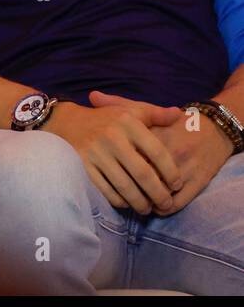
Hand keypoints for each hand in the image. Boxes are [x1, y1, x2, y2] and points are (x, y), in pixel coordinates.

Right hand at [41, 94, 183, 214]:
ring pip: (125, 186)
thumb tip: (179, 115)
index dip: (171, 173)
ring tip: (148, 209)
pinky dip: (119, 200)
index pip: (157, 153)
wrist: (67, 122)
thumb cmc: (106, 119)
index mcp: (128, 123)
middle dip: (158, 194)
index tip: (177, 185)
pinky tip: (126, 203)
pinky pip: (105, 189)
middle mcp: (113, 138)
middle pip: (143, 174)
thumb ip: (156, 114)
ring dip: (140, 202)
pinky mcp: (83, 165)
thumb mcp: (130, 110)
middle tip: (166, 204)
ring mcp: (96, 153)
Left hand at [103, 94, 234, 214]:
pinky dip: (165, 209)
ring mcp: (185, 167)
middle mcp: (169, 151)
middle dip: (129, 192)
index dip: (113, 169)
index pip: (127, 157)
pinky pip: (177, 203)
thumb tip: (92, 96)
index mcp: (153, 134)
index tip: (105, 173)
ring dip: (146, 203)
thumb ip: (117, 104)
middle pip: (142, 179)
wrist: (213, 129)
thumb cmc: (171, 122)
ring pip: (158, 194)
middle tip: (121, 195)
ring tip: (138, 204)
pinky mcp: (198, 181)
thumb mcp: (145, 110)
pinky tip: (158, 207)